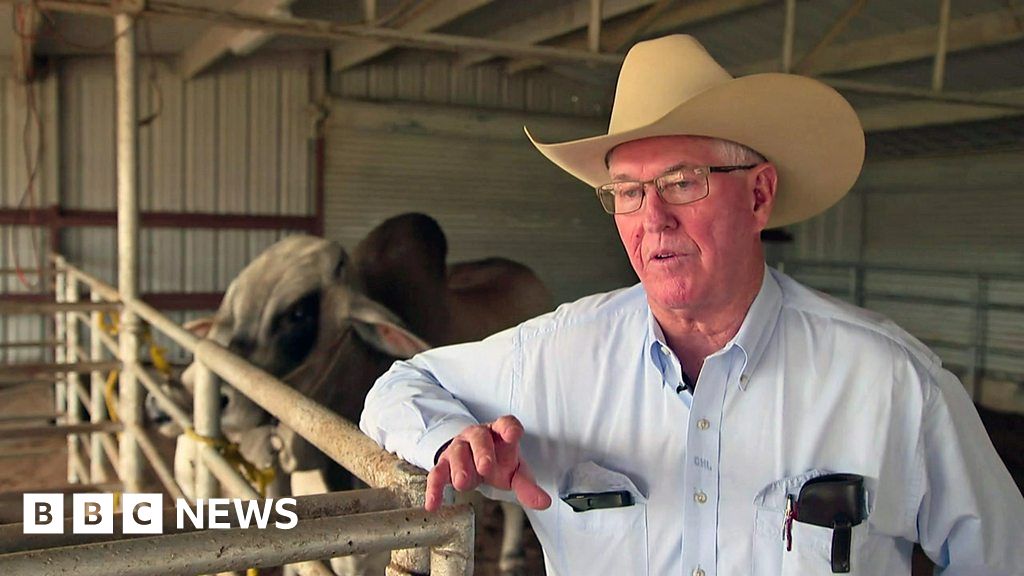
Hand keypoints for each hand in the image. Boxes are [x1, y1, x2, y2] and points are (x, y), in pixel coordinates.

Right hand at [425, 415, 551, 511]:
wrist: (473, 460)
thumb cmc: (498, 461)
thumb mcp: (515, 472)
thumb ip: (527, 487)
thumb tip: (544, 503)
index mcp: (499, 433)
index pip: (506, 424)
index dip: (509, 428)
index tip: (513, 434)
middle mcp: (478, 436)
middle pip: (478, 437)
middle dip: (482, 452)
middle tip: (486, 467)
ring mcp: (459, 448)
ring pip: (456, 453)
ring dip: (459, 467)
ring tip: (463, 483)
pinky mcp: (444, 464)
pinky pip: (436, 474)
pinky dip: (434, 489)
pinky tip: (433, 504)